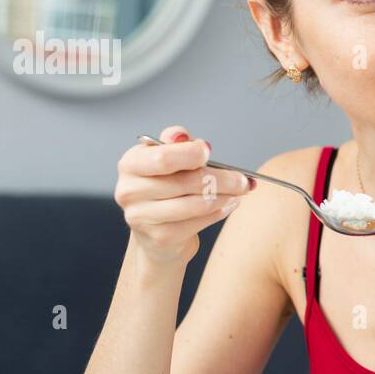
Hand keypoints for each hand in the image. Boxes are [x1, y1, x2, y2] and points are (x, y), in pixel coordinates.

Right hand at [114, 125, 254, 264]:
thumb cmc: (164, 188)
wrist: (154, 230)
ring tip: (239, 191)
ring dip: (226, 196)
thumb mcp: (165, 159)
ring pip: (197, 204)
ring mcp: (143, 217)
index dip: (191, 154)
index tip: (209, 152)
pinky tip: (228, 205)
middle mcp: (131, 191)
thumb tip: (182, 136)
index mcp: (131, 164)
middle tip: (243, 179)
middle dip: (223, 179)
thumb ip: (175, 144)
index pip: (163, 158)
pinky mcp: (160, 237)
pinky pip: (200, 222)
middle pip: (187, 181)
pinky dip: (220, 212)